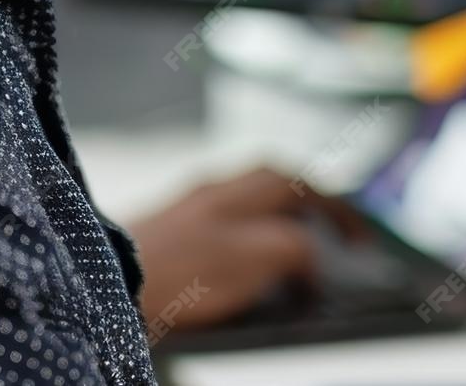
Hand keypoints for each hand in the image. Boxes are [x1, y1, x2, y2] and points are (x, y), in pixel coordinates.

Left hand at [125, 166, 363, 335]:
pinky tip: (249, 275)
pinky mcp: (169, 237)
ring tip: (298, 263)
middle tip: (334, 241)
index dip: (339, 212)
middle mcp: (214, 191)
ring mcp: (189, 212)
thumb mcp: (255, 256)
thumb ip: (294, 247)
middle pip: (276, 186)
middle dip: (310, 209)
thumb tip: (312, 255)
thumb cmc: (179, 270)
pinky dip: (249, 247)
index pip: (303, 185)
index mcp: (239, 189)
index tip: (361, 242)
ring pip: (249, 208)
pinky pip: (224, 231)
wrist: (105, 281)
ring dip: (280, 228)